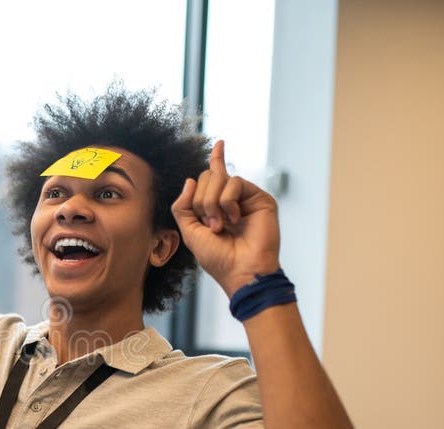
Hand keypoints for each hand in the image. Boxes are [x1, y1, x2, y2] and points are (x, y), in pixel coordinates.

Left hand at [171, 140, 281, 296]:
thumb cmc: (217, 257)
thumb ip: (183, 206)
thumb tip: (190, 179)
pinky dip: (227, 202)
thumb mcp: (190, 232)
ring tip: (221, 225)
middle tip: (210, 225)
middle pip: (206, 177)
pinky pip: (234, 182)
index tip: (220, 143)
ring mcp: (246, 198)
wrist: (241, 271)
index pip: (212, 177)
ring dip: (211, 203)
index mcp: (215, 207)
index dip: (216, 159)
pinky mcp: (259, 198)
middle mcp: (231, 199)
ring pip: (218, 178)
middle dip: (200, 201)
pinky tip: (235, 219)